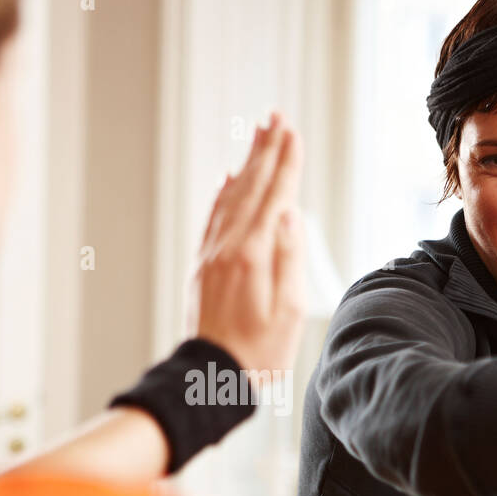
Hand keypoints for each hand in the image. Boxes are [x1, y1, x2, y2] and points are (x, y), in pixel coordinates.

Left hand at [187, 113, 305, 378]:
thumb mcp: (289, 312)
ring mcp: (211, 256)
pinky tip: (227, 179)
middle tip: (275, 116)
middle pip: (250, 188)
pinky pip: (213, 219)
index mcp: (253, 255)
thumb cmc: (259, 354)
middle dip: (266, 151)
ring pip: (230, 198)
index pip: (275, 197)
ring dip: (246, 165)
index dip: (287, 163)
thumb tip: (289, 214)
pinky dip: (223, 195)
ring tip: (257, 135)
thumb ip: (290, 258)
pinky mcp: (203, 268)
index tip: (293, 132)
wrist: (210, 379)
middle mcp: (228, 248)